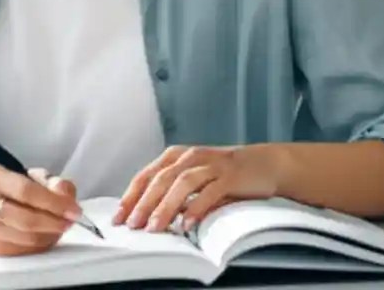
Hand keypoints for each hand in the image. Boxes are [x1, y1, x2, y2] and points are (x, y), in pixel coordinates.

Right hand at [0, 166, 80, 256]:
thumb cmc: (8, 188)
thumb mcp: (29, 176)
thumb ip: (52, 182)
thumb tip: (66, 194)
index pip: (26, 191)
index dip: (54, 203)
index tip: (74, 210)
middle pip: (25, 220)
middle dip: (54, 222)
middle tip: (70, 221)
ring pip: (26, 238)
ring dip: (50, 235)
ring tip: (59, 227)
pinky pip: (23, 251)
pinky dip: (40, 245)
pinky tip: (45, 236)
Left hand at [113, 145, 283, 232]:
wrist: (264, 163)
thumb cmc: (224, 174)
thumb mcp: (194, 178)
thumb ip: (173, 192)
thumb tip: (147, 214)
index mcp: (176, 156)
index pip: (146, 176)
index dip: (131, 196)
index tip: (119, 216)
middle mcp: (190, 156)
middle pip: (161, 179)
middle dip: (144, 204)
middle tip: (133, 224)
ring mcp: (210, 164)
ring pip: (182, 183)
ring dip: (166, 206)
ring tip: (155, 227)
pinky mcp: (230, 175)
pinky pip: (210, 191)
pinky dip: (196, 208)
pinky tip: (187, 224)